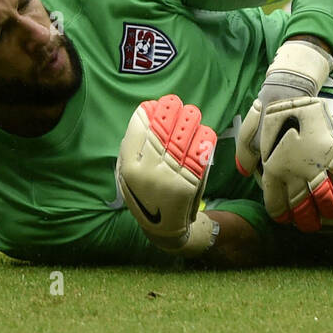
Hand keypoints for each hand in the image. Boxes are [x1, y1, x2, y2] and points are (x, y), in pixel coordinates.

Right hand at [116, 96, 219, 255]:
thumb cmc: (146, 195)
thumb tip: (142, 120)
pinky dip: (202, 140)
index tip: (153, 105)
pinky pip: (198, 154)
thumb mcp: (128, 176)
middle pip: (161, 130)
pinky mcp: (189, 183)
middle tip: (175, 103)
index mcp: (130, 168)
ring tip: (191, 113)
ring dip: (188, 122)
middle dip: (170, 113)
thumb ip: (132, 152)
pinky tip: (204, 131)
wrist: (165, 229)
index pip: (137, 130)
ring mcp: (169, 177)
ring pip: (182, 139)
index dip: (146, 114)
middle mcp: (148, 171)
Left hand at [234, 39, 332, 230]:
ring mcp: (315, 163)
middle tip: (311, 225)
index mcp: (272, 172)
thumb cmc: (267, 112)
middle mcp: (294, 173)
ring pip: (325, 197)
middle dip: (306, 221)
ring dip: (330, 209)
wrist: (289, 92)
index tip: (287, 219)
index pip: (277, 202)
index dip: (282, 214)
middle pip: (302, 206)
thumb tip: (245, 173)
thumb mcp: (248, 136)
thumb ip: (245, 156)